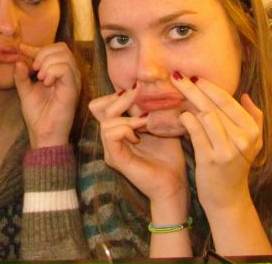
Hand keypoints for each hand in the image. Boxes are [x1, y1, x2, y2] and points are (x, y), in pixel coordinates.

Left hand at [14, 42, 79, 147]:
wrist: (43, 133)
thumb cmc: (37, 114)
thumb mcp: (25, 90)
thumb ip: (21, 75)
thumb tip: (17, 60)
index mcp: (59, 72)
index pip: (55, 48)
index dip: (38, 49)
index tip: (24, 55)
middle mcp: (69, 74)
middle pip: (62, 48)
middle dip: (44, 53)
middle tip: (34, 69)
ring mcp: (72, 81)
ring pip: (64, 56)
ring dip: (47, 63)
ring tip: (40, 78)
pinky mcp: (72, 89)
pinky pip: (65, 69)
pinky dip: (52, 71)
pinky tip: (46, 82)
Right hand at [88, 85, 187, 205]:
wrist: (174, 185)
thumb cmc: (169, 157)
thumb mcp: (159, 125)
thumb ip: (149, 109)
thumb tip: (147, 86)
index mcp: (118, 130)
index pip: (101, 105)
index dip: (115, 95)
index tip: (138, 89)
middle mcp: (110, 139)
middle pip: (98, 108)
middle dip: (120, 99)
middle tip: (139, 96)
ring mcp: (111, 149)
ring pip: (105, 121)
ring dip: (127, 117)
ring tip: (145, 122)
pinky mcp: (115, 158)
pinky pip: (110, 134)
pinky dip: (125, 129)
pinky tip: (140, 134)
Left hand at [173, 73, 262, 212]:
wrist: (227, 198)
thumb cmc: (234, 167)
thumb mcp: (252, 144)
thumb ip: (254, 118)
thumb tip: (246, 95)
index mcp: (252, 131)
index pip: (228, 101)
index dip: (210, 87)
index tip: (195, 77)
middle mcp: (242, 138)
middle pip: (214, 105)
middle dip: (193, 88)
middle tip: (177, 76)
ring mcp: (227, 149)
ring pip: (205, 115)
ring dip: (188, 102)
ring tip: (175, 94)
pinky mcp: (210, 158)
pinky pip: (195, 131)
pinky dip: (186, 119)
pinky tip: (180, 114)